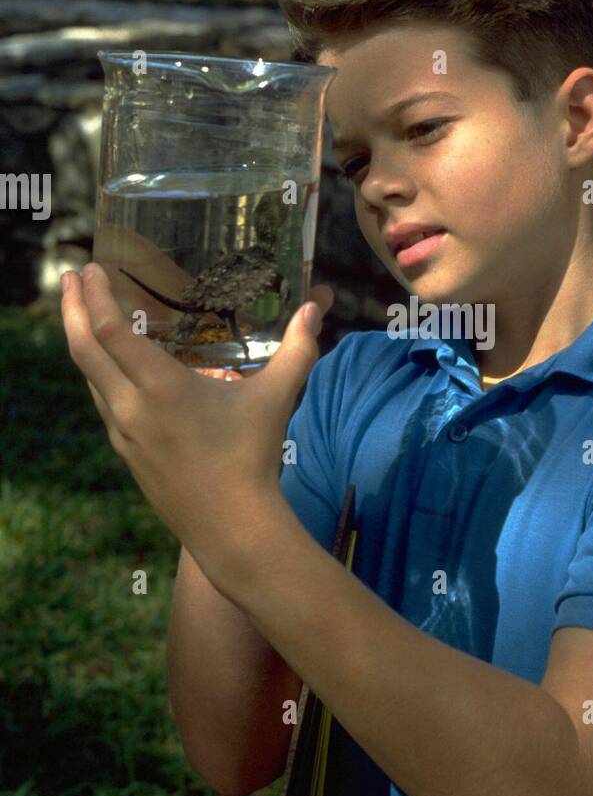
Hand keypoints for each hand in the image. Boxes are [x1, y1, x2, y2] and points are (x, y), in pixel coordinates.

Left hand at [60, 263, 333, 560]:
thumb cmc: (253, 459)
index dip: (95, 295)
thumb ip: (297, 348)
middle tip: (72, 276)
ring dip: (81, 340)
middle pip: (83, 348)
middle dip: (73, 308)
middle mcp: (130, 408)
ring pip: (89, 378)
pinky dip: (98, 373)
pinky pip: (103, 402)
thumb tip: (317, 305)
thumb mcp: (276, 397)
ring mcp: (124, 433)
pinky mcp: (127, 453)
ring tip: (85, 314)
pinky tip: (112, 368)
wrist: (231, 528)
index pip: (108, 331)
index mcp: (159, 388)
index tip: (91, 267)